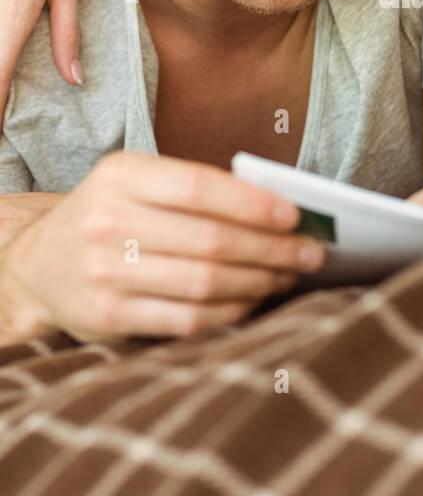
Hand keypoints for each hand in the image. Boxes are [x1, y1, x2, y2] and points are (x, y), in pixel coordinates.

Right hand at [0, 151, 325, 342]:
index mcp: (120, 175)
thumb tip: (280, 208)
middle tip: (309, 253)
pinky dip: (232, 312)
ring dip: (259, 282)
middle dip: (272, 249)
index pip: (200, 188)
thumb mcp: (137, 184)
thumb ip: (196, 189)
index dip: (254, 204)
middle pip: (210, 240)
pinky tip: (254, 302)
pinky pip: (188, 319)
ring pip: (205, 283)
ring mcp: (103, 273)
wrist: (39, 264)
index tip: (295, 215)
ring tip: (287, 276)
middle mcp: (107, 221)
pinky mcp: (106, 317)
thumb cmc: (111, 216)